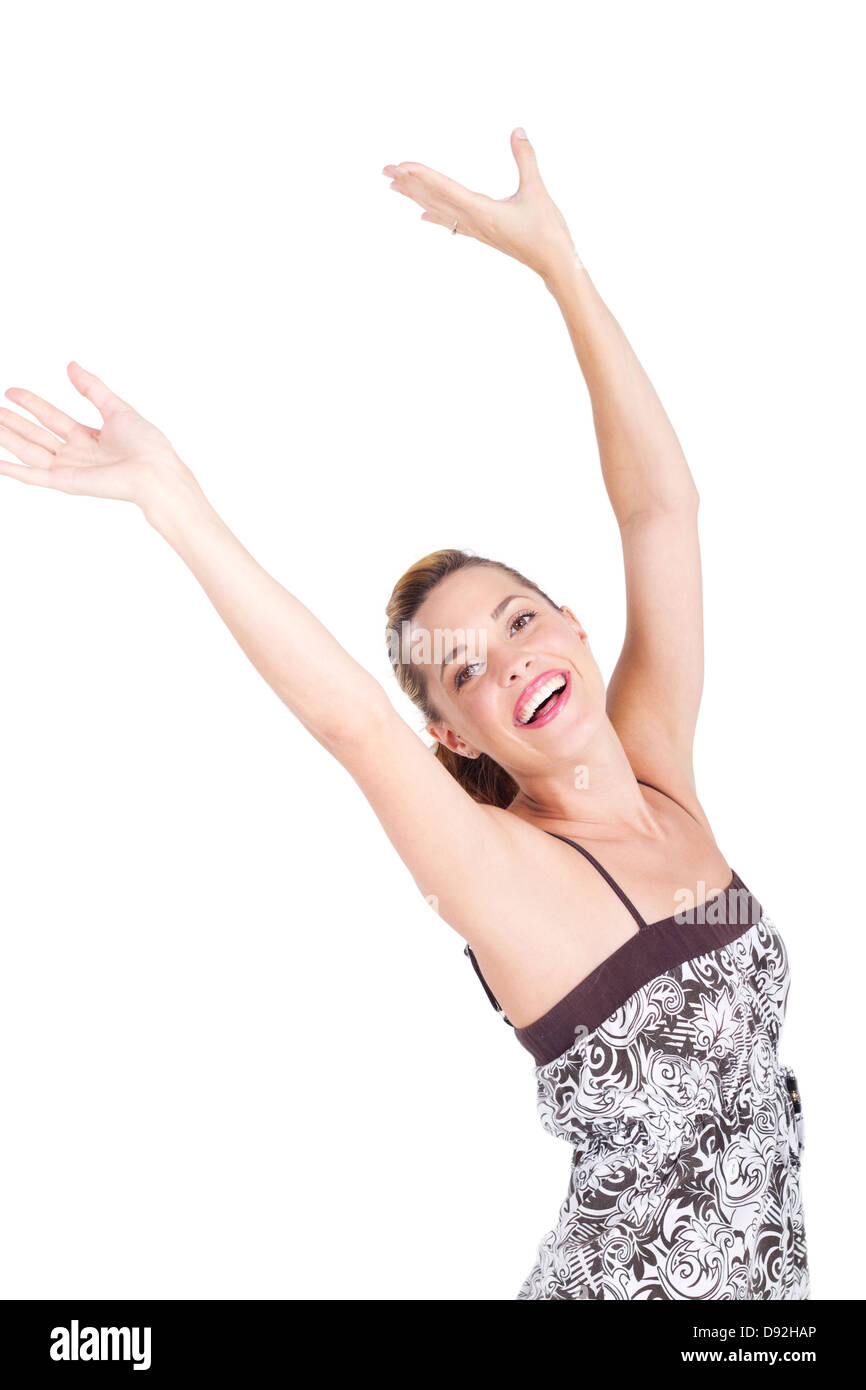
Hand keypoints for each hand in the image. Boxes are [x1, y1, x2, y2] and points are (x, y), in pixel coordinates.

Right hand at [0, 361, 198, 510]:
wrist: (155, 472)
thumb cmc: (146, 445)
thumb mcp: (116, 408)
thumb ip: (92, 388)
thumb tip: (71, 365)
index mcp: (88, 438)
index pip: (51, 417)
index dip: (31, 404)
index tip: (11, 391)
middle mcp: (76, 454)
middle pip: (35, 435)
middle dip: (12, 422)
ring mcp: (69, 469)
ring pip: (29, 451)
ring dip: (7, 438)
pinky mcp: (67, 482)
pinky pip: (34, 476)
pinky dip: (13, 470)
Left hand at [382, 128, 579, 284]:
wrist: (555, 264)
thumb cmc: (547, 231)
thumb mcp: (537, 191)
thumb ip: (526, 159)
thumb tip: (518, 130)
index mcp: (482, 210)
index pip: (445, 188)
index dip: (422, 175)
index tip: (401, 165)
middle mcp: (473, 221)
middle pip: (434, 199)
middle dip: (408, 183)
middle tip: (385, 170)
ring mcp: (476, 229)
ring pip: (439, 209)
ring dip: (416, 196)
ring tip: (395, 186)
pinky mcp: (483, 234)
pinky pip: (452, 222)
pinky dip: (435, 215)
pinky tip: (422, 214)